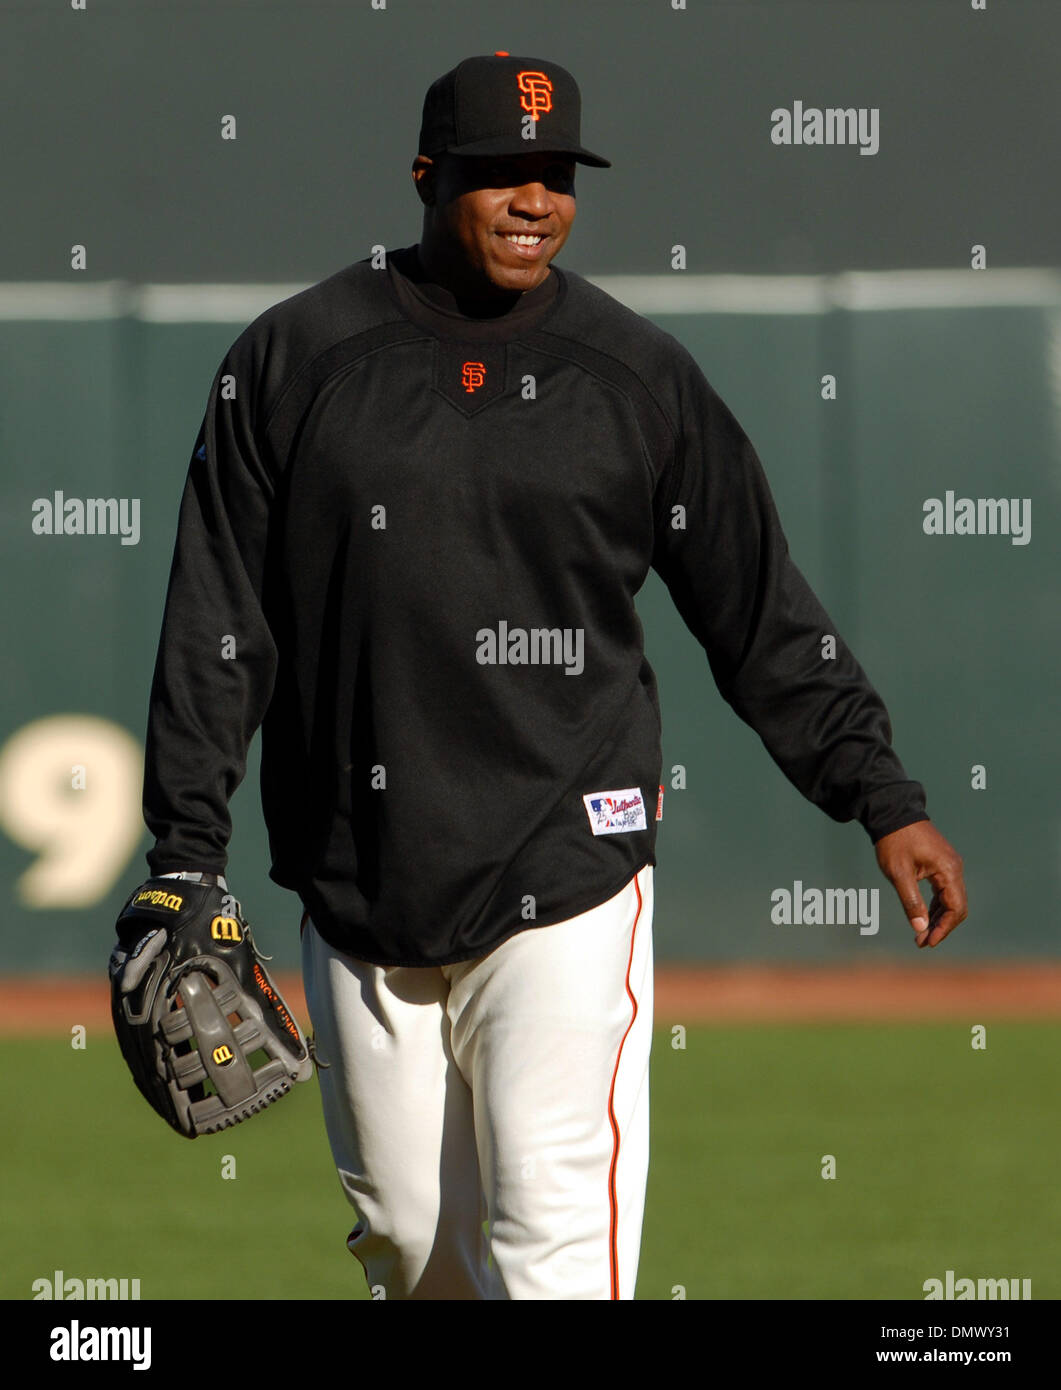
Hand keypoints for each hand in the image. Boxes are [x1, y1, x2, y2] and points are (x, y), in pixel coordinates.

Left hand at [874, 820, 966, 948]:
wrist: (893, 814)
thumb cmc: (894, 841)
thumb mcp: (899, 873)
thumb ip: (910, 901)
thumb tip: (920, 927)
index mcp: (948, 870)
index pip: (955, 907)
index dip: (943, 928)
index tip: (927, 942)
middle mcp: (954, 869)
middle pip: (957, 907)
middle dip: (941, 926)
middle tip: (921, 942)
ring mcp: (949, 866)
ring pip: (950, 900)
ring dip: (937, 919)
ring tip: (920, 935)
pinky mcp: (941, 865)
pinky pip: (944, 892)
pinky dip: (935, 907)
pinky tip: (923, 918)